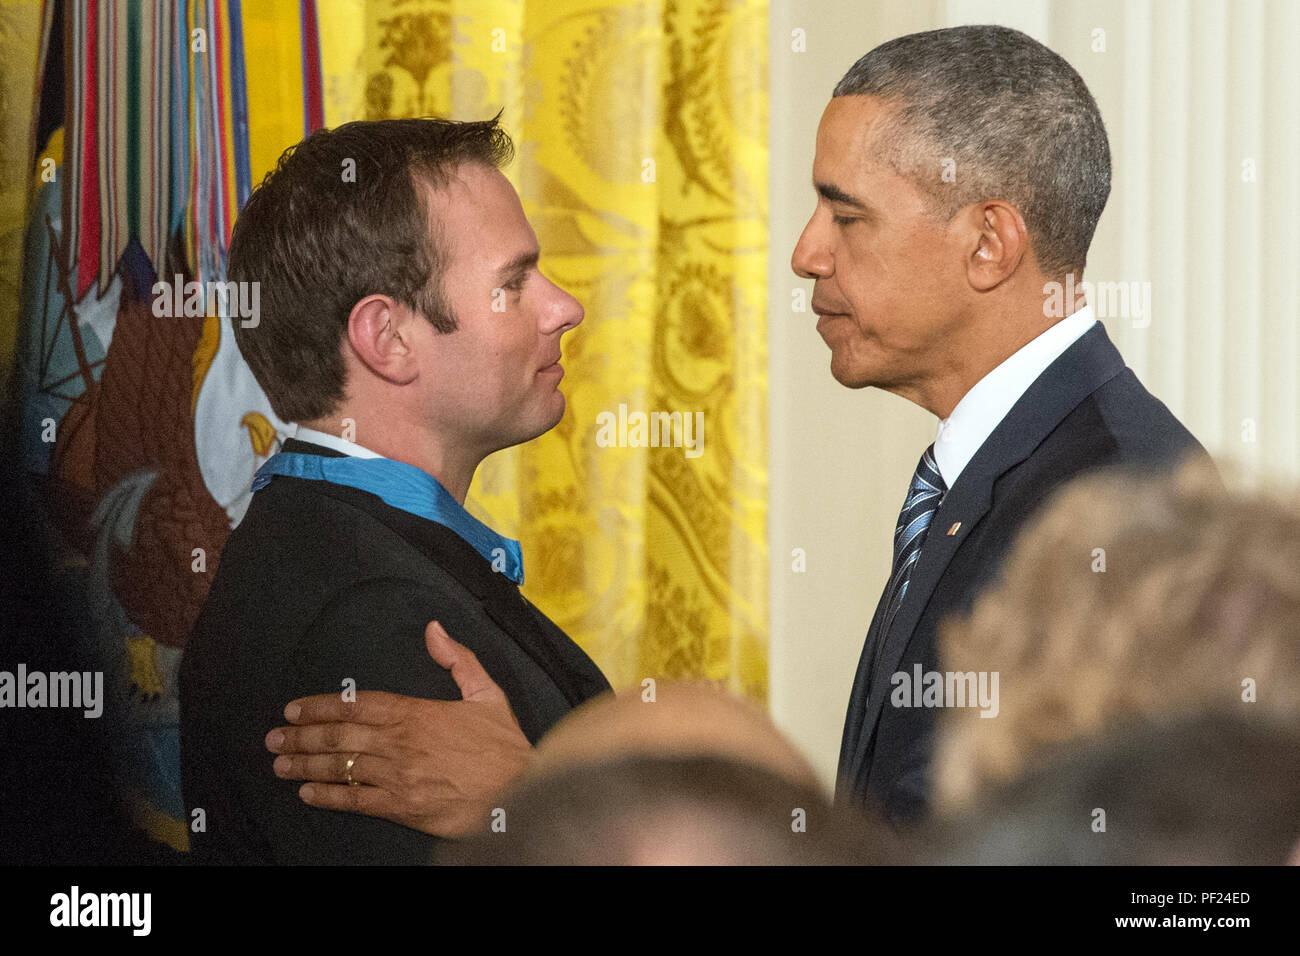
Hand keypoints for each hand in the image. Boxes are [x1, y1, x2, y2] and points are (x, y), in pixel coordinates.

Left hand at [265, 621, 532, 836]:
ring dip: (305, 763)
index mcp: (416, 712)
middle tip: (274, 736)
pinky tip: (308, 792)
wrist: (520, 792)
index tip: (294, 707)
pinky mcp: (402, 807)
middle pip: (339, 734)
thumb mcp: (488, 693)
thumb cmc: (504, 746)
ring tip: (279, 763)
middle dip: (302, 734)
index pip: (357, 703)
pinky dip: (328, 795)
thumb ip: (458, 659)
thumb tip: (433, 630)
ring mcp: (397, 776)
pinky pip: (355, 800)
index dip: (321, 705)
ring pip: (340, 765)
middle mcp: (399, 742)